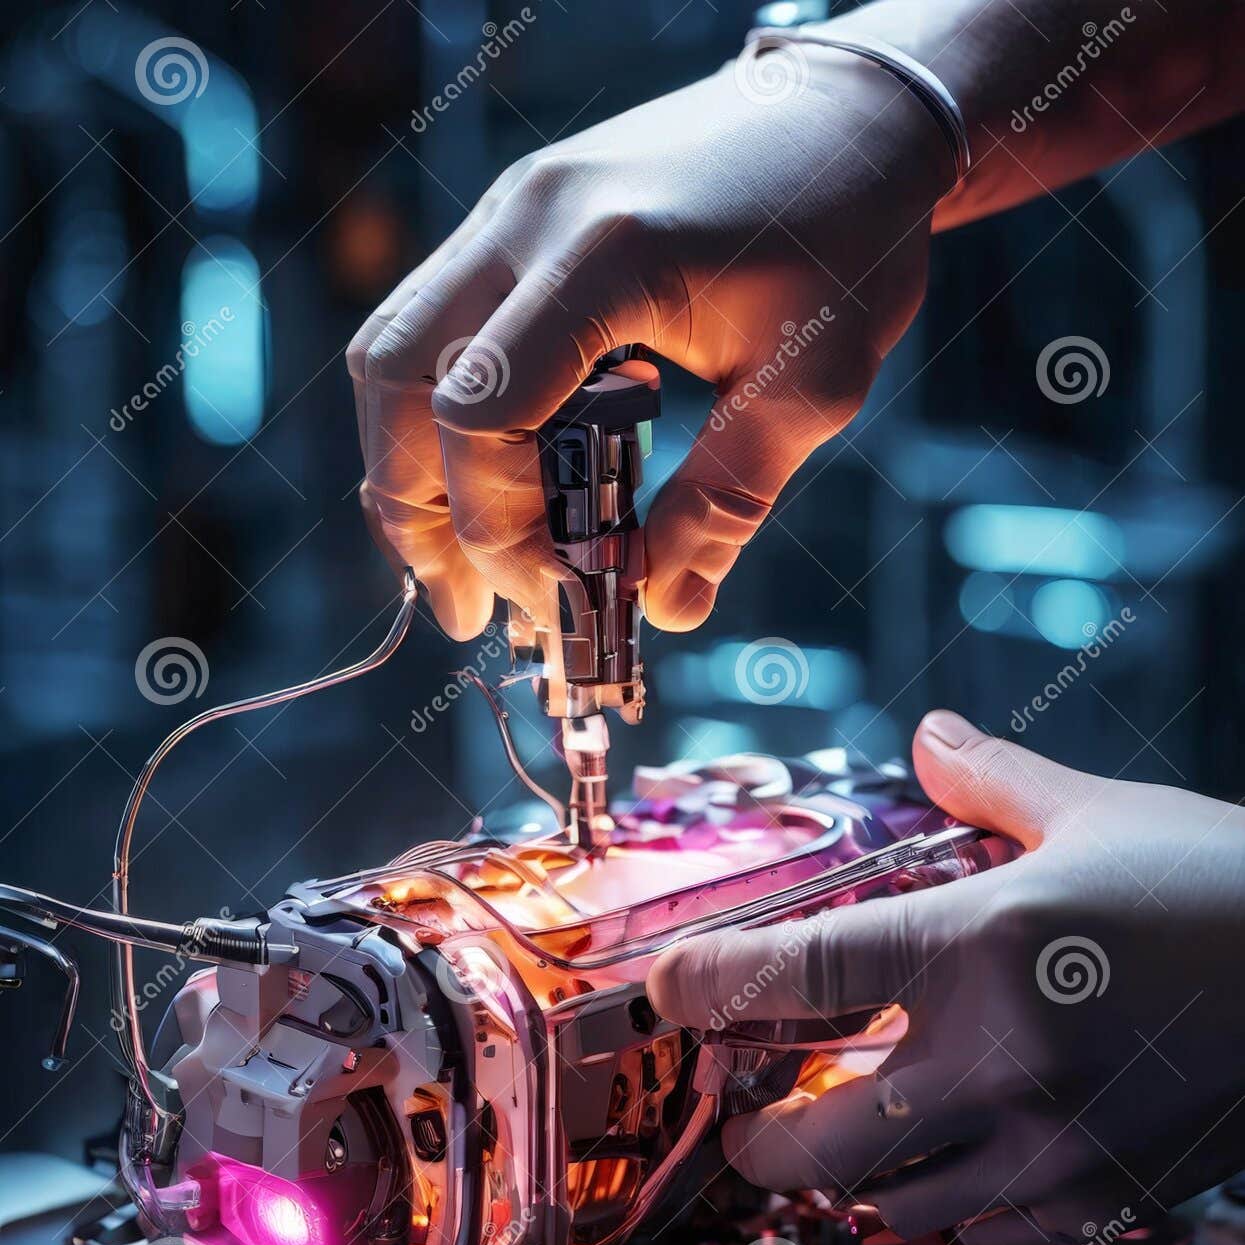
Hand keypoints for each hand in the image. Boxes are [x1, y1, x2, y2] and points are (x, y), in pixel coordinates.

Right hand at [348, 47, 953, 635]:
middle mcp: (526, 218)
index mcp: (605, 254)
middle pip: (400, 384)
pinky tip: (481, 484)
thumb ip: (728, 502)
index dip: (501, 526)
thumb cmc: (844, 240)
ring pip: (392, 354)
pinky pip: (426, 328)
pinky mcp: (509, 221)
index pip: (485, 413)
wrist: (847, 115)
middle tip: (469, 613)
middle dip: (419, 516)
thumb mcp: (810, 386)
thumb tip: (663, 608)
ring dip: (406, 471)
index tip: (560, 593)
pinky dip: (431, 420)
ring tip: (458, 566)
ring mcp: (506, 209)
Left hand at [648, 712, 1244, 1244]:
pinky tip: (963, 1174)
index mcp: (984, 945)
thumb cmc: (1223, 890)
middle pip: (816, 1140)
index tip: (667, 991)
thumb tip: (931, 735)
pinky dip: (953, 1214)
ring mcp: (1055, 1146)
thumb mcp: (1096, 815)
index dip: (710, 984)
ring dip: (855, 1180)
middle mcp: (1004, 1058)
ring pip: (892, 1208)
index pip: (803, 973)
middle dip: (761, 1136)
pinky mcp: (1105, 1200)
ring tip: (857, 1144)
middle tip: (753, 1114)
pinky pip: (988, 1239)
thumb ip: (992, 783)